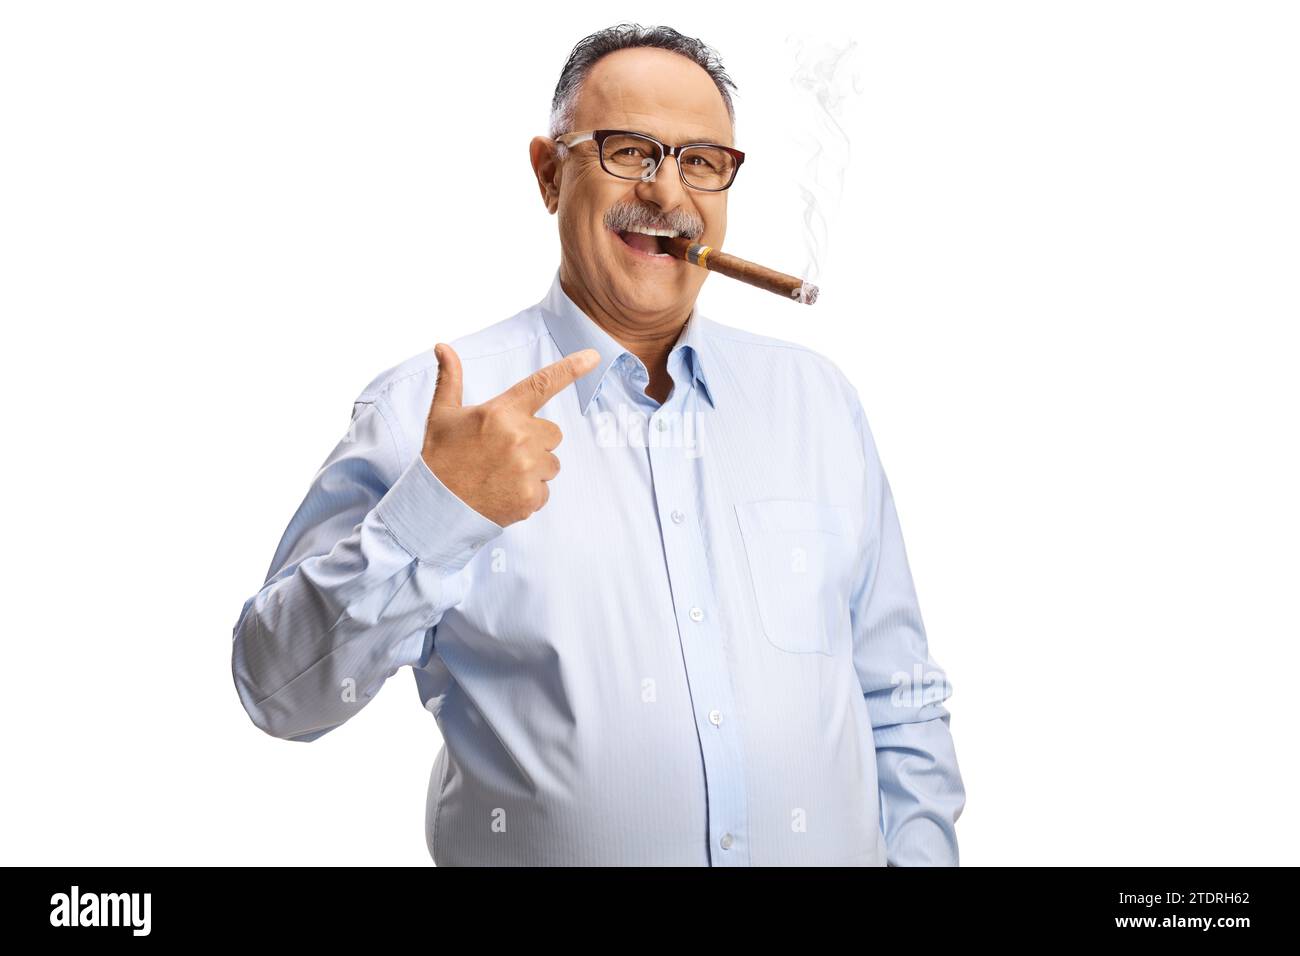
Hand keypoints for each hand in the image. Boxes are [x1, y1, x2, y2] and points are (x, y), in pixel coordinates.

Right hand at [420, 342, 599, 526]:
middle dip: (536, 442)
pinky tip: (503, 493)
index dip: (571, 368)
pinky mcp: (529, 497)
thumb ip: (450, 378)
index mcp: (501, 412)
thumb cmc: (440, 456)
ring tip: (501, 475)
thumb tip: (442, 346)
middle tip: (503, 453)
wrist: (434, 506)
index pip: (542, 384)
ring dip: (534, 469)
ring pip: (551, 464)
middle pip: (553, 433)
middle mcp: (518, 437)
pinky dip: (527, 494)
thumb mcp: (442, 414)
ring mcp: (526, 469)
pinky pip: (544, 491)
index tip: (593, 356)